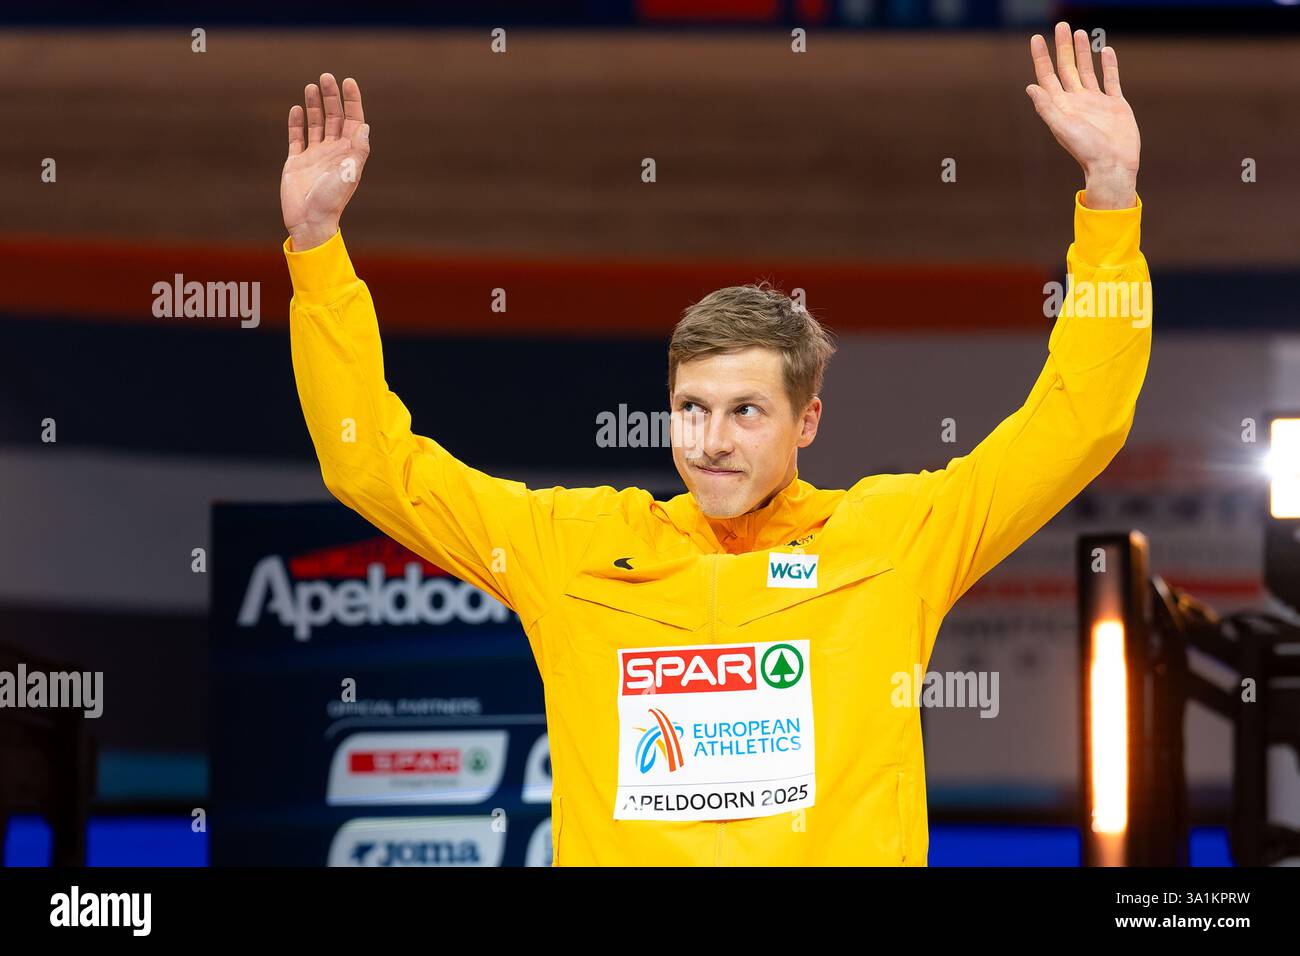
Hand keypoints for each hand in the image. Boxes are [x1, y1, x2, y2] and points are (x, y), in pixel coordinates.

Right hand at [281, 74, 369, 249]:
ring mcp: (315, 156)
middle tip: (326, 77)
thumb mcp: (349, 174)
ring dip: (314, 106)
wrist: (310, 221)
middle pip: (334, 118)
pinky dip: (296, 123)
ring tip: (311, 86)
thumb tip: (364, 126)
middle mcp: (333, 152)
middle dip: (331, 97)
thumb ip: (358, 150)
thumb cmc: (332, 200)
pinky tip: (296, 108)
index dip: (352, 101)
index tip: (348, 81)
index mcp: (349, 153)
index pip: (353, 121)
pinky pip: (296, 138)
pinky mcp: (297, 162)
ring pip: (315, 124)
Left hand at [1026, 22, 1139, 208]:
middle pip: (1066, 68)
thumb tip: (1030, 87)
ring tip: (1079, 33)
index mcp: (1061, 106)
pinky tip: (1105, 52)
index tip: (1037, 38)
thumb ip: (1047, 107)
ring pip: (1086, 71)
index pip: (1047, 76)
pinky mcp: (1115, 104)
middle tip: (1060, 25)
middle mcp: (1076, 101)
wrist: (1113, 165)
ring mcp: (1096, 102)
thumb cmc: (1086, 150)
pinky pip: (1111, 80)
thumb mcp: (1062, 127)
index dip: (1041, 57)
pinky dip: (1108, 65)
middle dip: (1063, 47)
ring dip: (1082, 52)